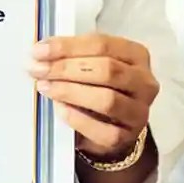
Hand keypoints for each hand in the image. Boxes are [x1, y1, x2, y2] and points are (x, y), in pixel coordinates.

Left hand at [29, 34, 159, 159]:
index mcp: (136, 55)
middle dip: (67, 69)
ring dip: (70, 91)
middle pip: (107, 70)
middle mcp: (144, 82)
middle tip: (38, 70)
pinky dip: (77, 118)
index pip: (102, 44)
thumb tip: (40, 52)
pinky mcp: (127, 137)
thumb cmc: (97, 84)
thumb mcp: (89, 62)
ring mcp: (139, 112)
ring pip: (107, 99)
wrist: (108, 125)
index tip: (38, 52)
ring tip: (45, 87)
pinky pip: (102, 130)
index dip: (67, 47)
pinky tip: (60, 109)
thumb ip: (71, 54)